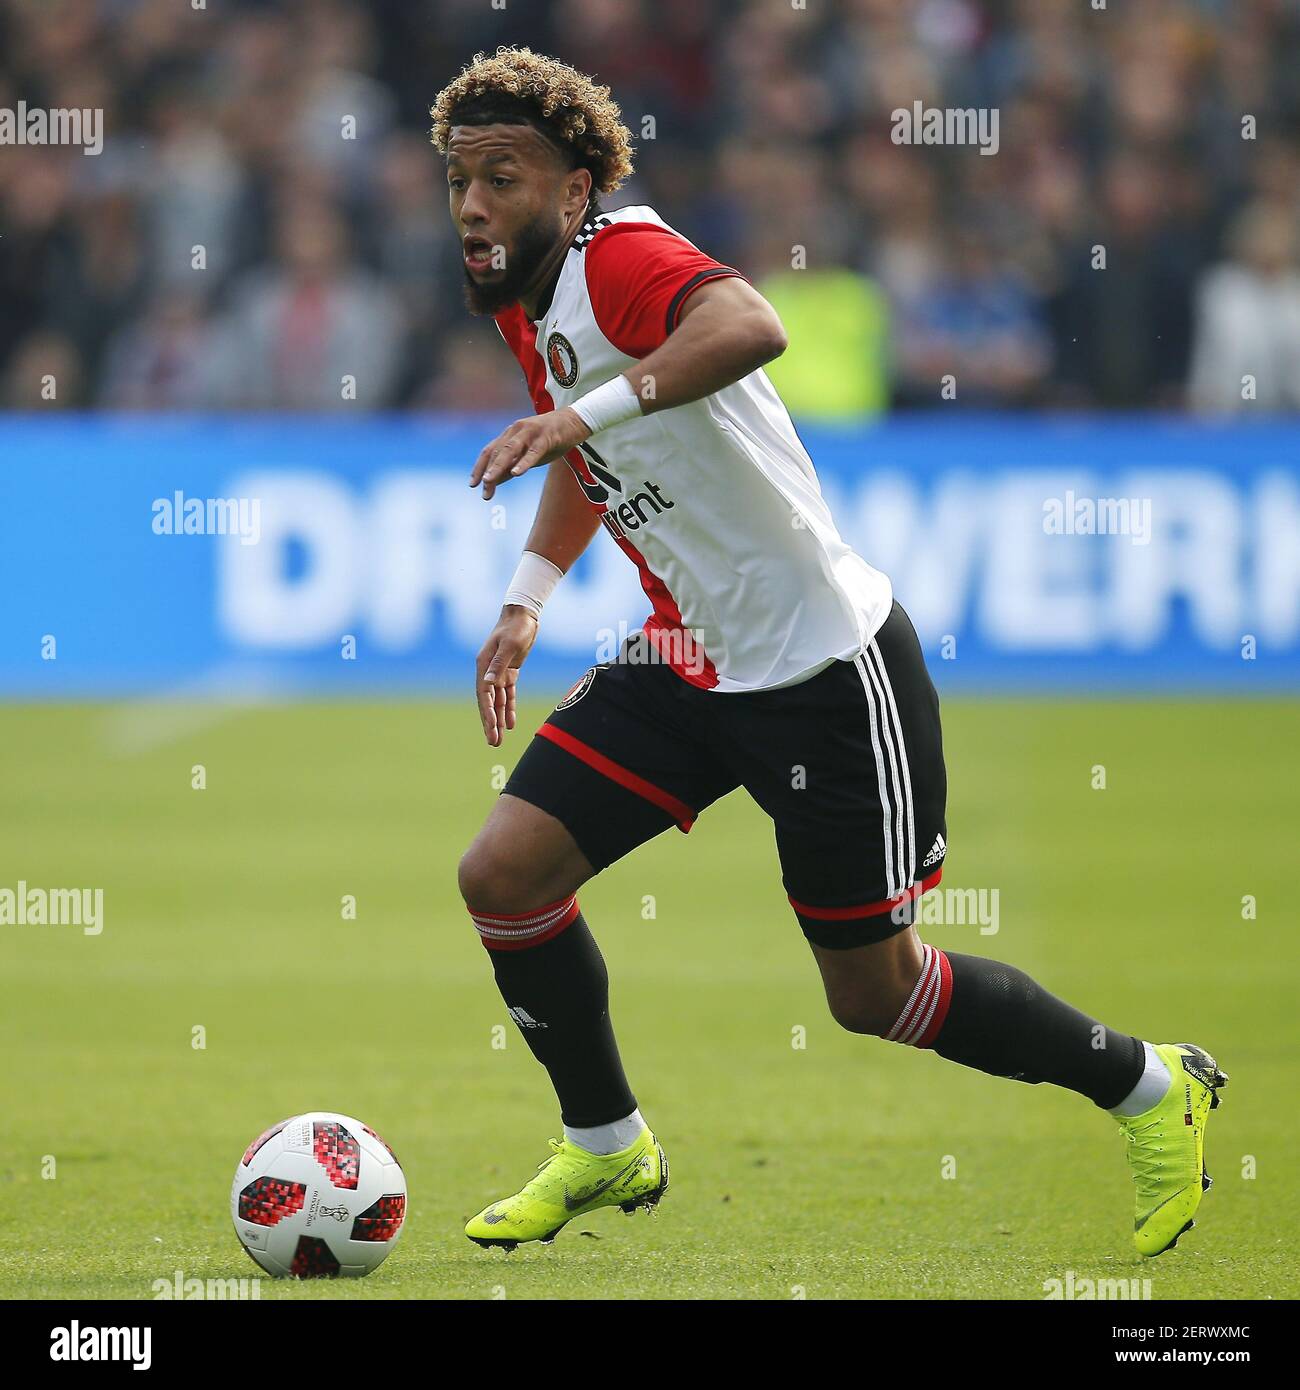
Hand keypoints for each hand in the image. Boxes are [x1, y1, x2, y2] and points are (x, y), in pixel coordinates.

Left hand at [469, 407, 590, 499]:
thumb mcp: (529, 455)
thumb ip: (512, 465)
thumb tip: (495, 481)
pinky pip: (533, 451)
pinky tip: (517, 473)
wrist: (575, 421)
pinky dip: (524, 462)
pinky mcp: (546, 437)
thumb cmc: (551, 439)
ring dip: (498, 466)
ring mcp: (530, 432)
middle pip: (497, 452)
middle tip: (483, 489)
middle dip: (488, 472)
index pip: (490, 451)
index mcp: (510, 434)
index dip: (479, 467)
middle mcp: (516, 431)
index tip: (473, 484)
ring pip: (510, 450)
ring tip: (489, 480)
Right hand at [475, 606, 539, 745]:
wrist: (523, 614)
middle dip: (490, 723)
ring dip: (498, 720)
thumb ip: (499, 664)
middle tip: (493, 743)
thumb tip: (488, 683)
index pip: (484, 694)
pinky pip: (508, 694)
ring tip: (499, 740)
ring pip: (498, 701)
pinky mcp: (509, 672)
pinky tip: (510, 724)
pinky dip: (509, 708)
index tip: (492, 729)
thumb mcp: (510, 645)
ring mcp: (498, 672)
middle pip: (488, 702)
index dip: (487, 713)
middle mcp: (488, 671)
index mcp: (483, 665)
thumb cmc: (516, 627)